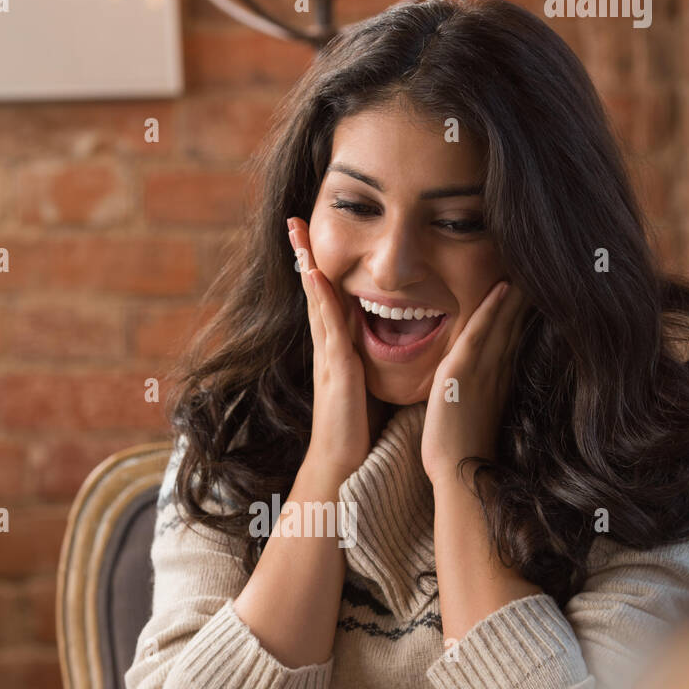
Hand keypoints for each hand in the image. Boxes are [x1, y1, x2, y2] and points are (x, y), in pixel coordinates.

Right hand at [287, 216, 371, 483]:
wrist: (345, 467)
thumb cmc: (361, 432)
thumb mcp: (370, 387)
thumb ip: (373, 364)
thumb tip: (394, 345)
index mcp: (339, 352)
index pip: (330, 302)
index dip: (321, 271)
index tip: (313, 242)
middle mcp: (329, 349)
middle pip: (316, 292)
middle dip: (304, 256)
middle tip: (294, 221)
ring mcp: (329, 357)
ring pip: (317, 300)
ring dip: (306, 264)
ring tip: (297, 232)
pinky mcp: (337, 368)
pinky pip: (326, 323)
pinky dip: (319, 294)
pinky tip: (313, 272)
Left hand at [421, 279, 528, 487]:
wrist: (457, 476)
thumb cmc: (464, 456)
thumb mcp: (479, 419)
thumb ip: (487, 397)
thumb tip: (491, 388)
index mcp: (501, 381)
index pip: (516, 337)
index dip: (527, 313)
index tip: (540, 289)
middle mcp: (497, 372)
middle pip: (516, 325)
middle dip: (528, 297)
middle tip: (544, 268)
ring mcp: (483, 372)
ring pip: (503, 324)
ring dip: (516, 295)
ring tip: (529, 266)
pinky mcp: (462, 374)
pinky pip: (479, 334)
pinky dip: (490, 310)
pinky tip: (502, 288)